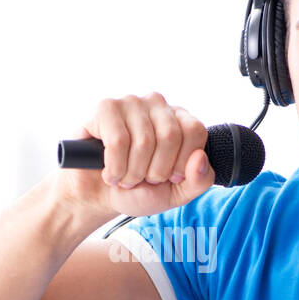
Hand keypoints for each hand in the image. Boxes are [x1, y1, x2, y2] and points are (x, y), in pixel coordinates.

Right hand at [54, 92, 215, 218]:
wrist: (99, 196)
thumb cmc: (139, 190)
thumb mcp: (176, 193)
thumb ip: (198, 181)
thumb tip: (200, 158)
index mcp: (180, 120)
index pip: (195, 131)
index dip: (181, 163)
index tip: (168, 177)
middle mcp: (157, 105)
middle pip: (170, 136)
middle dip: (155, 171)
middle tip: (142, 179)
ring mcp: (131, 103)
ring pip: (143, 141)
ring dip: (132, 173)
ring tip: (125, 177)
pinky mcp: (105, 108)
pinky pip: (118, 141)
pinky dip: (114, 167)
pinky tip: (110, 172)